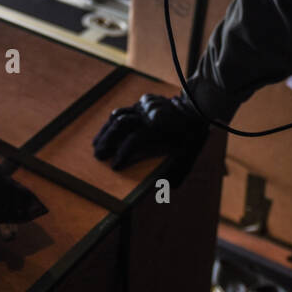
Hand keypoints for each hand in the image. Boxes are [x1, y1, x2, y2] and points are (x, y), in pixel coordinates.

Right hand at [91, 93, 209, 184]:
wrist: (196, 109)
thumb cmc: (191, 137)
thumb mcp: (188, 156)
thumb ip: (176, 173)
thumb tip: (164, 189)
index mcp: (158, 128)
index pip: (133, 140)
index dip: (123, 154)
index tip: (115, 167)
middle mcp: (148, 115)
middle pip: (121, 125)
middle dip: (107, 141)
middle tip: (98, 155)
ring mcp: (143, 107)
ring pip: (118, 116)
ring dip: (105, 131)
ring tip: (96, 144)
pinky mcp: (142, 102)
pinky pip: (123, 110)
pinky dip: (113, 121)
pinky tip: (107, 130)